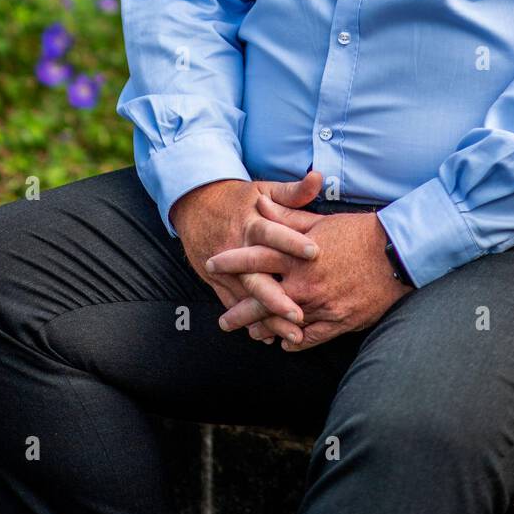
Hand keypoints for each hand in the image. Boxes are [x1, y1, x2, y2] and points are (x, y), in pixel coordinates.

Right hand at [170, 171, 322, 345]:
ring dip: (268, 318)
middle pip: (257, 275)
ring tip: (291, 336)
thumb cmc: (238, 199)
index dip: (293, 242)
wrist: (195, 205)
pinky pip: (233, 303)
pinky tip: (268, 336)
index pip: (273, 233)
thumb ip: (292, 191)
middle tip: (299, 315)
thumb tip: (318, 177)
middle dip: (276, 297)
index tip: (316, 253)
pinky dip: (249, 320)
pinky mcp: (216, 280)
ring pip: (247, 297)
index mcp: (251, 222)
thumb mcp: (263, 190)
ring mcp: (225, 268)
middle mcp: (237, 248)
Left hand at [206, 203, 412, 350]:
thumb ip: (286, 215)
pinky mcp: (339, 322)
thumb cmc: (358, 232)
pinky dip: (295, 342)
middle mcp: (304, 284)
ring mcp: (321, 306)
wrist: (396, 254)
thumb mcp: (319, 222)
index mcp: (297, 256)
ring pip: (283, 324)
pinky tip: (285, 344)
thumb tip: (258, 203)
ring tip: (251, 334)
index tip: (211, 264)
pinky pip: (310, 338)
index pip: (254, 258)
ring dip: (264, 330)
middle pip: (261, 301)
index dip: (230, 262)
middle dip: (238, 312)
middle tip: (223, 321)